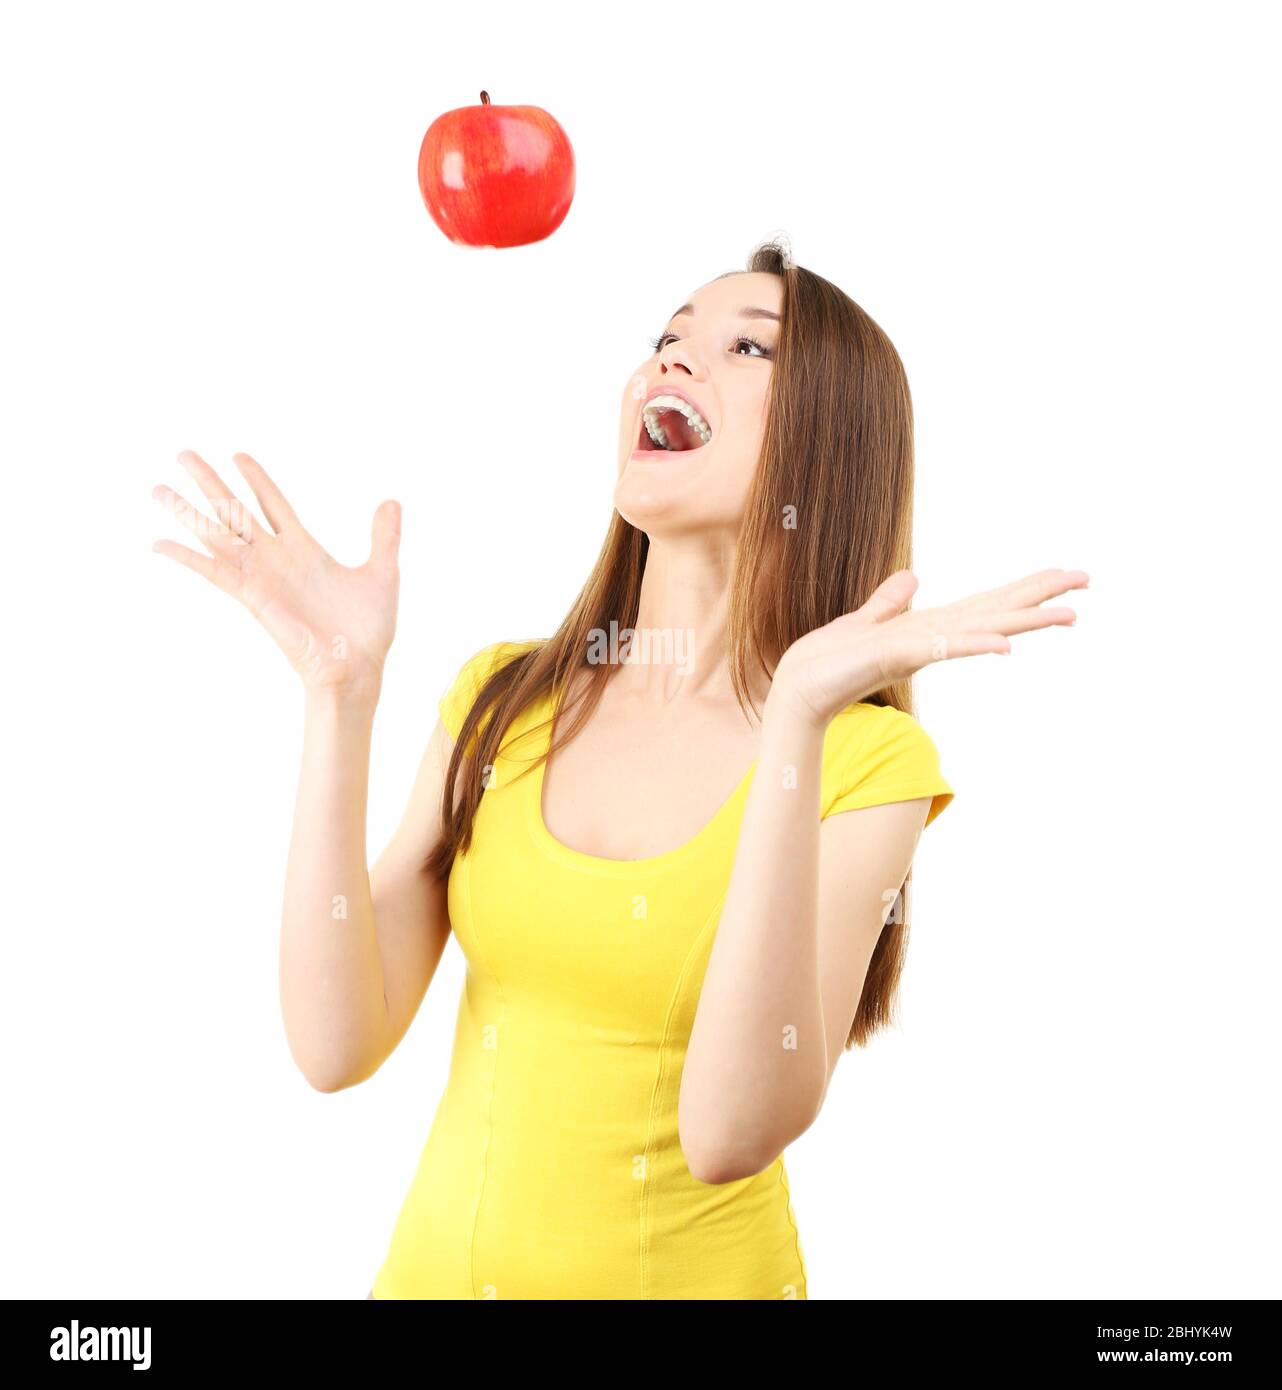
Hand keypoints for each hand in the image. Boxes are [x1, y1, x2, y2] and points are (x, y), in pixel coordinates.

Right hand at [152, 450, 400, 698]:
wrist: (356, 667)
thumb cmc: (369, 630)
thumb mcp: (382, 573)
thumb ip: (385, 537)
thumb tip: (393, 501)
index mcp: (304, 549)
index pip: (273, 504)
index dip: (257, 480)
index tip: (238, 455)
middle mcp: (276, 559)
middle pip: (235, 511)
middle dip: (210, 483)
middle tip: (183, 455)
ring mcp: (261, 577)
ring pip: (216, 535)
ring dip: (187, 513)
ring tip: (157, 489)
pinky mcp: (253, 597)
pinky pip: (214, 573)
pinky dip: (188, 558)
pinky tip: (160, 544)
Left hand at [768, 567, 1088, 727]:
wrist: (798, 689)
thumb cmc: (828, 661)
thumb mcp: (864, 622)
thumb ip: (890, 602)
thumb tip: (912, 578)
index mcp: (929, 629)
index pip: (985, 605)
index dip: (1022, 589)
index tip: (1061, 574)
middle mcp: (933, 639)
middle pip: (997, 613)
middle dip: (1041, 597)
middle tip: (1087, 580)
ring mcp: (920, 650)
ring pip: (983, 630)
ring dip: (1025, 621)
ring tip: (1071, 613)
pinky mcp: (898, 657)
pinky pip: (944, 649)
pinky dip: (975, 646)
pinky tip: (1006, 647)